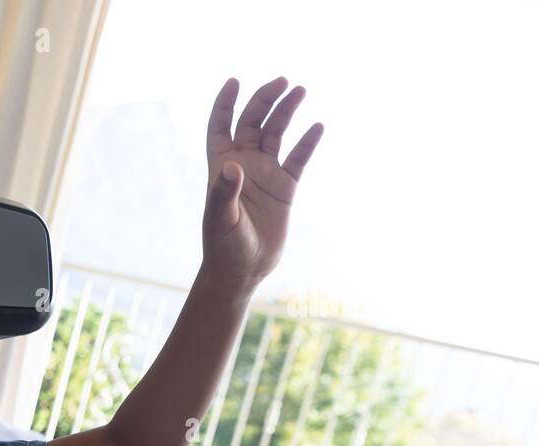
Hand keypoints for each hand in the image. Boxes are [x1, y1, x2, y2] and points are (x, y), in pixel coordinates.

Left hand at [201, 76, 323, 293]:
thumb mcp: (220, 220)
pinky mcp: (285, 188)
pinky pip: (298, 159)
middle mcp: (243, 164)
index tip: (235, 81)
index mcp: (221, 166)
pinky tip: (318, 126)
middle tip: (282, 82)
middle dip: (265, 100)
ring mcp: (265, 174)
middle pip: (253, 122)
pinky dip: (307, 142)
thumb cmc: (223, 246)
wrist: (242, 271)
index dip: (225, 103)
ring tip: (300, 90)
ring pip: (276, 134)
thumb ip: (225, 193)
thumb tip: (232, 167)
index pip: (220, 126)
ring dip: (286, 111)